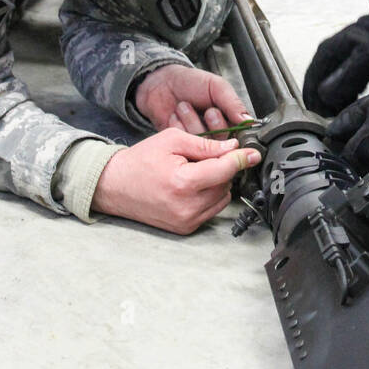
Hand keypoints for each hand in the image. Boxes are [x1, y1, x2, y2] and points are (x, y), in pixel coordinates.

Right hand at [92, 129, 259, 233]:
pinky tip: (192, 186)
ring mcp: (186, 221)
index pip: (225, 170)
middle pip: (225, 184)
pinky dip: (208, 196)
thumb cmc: (140, 161)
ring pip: (221, 198)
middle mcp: (187, 207)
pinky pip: (210, 210)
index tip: (253, 153)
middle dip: (223, 168)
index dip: (241, 159)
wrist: (114, 186)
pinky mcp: (185, 228)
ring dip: (217, 183)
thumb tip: (232, 148)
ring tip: (195, 172)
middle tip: (205, 158)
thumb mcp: (172, 140)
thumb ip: (205, 145)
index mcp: (184, 183)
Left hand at [134, 64, 250, 133]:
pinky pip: (184, 143)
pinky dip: (178, 127)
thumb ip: (233, 103)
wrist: (162, 83)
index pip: (239, 135)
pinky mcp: (181, 143)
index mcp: (229, 118)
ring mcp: (198, 138)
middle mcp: (215, 132)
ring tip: (185, 106)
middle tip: (208, 110)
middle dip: (213, 125)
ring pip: (203, 144)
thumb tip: (248, 121)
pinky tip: (175, 116)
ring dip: (192, 122)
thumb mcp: (216, 86)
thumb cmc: (191, 82)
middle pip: (222, 143)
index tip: (221, 116)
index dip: (232, 130)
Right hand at [303, 10, 368, 114]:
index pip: (311, 80)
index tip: (321, 117)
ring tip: (343, 112)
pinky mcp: (351, 61)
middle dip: (323, 102)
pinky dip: (344, 93)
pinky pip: (341, 81)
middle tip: (334, 118)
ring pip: (329, 83)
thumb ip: (346, 78)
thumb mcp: (368, 60)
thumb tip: (323, 96)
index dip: (313, 100)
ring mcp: (340, 56)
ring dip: (333, 99)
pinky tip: (353, 100)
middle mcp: (329, 52)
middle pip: (318, 82)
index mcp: (328, 50)